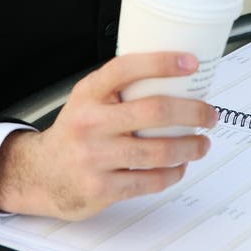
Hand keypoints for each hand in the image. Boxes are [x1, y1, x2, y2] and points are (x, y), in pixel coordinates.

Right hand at [0, 52, 216, 218]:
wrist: (42, 173)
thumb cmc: (76, 130)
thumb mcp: (88, 99)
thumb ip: (120, 88)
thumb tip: (174, 77)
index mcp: (89, 93)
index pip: (126, 68)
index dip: (161, 62)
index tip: (189, 62)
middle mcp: (90, 122)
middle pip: (153, 111)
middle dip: (192, 112)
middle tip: (209, 114)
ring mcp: (95, 157)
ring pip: (157, 151)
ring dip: (189, 147)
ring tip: (202, 143)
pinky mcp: (101, 189)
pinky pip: (149, 181)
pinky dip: (172, 173)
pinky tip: (179, 166)